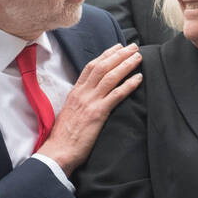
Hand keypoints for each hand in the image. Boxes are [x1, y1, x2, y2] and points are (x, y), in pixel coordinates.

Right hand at [38, 44, 142, 175]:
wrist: (59, 150)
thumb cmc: (64, 136)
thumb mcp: (70, 112)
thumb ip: (80, 101)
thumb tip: (91, 97)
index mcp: (75, 91)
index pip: (91, 66)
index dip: (105, 55)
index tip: (117, 48)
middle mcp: (82, 93)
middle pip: (102, 67)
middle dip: (119, 54)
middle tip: (133, 47)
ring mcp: (90, 102)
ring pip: (110, 77)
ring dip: (126, 64)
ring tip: (138, 57)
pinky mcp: (98, 113)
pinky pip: (116, 95)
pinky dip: (129, 85)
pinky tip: (139, 78)